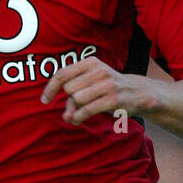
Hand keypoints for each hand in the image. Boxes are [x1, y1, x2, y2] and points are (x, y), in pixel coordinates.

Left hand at [40, 56, 168, 124]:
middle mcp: (99, 71)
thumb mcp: (90, 86)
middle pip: (69, 89)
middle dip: (69, 101)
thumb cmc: (108, 88)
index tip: (44, 101)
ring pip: (76, 100)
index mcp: (91, 63)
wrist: (138, 92)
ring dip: (74, 111)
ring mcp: (107, 84)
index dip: (50, 88)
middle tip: (78, 105)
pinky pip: (86, 110)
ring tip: (79, 114)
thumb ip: (74, 97)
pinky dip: (79, 117)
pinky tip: (79, 119)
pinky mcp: (113, 99)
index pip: (62, 73)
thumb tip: (66, 116)